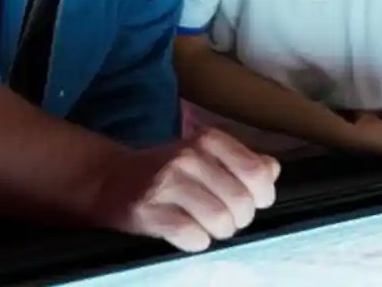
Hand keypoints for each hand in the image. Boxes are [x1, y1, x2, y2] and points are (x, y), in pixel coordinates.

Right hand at [91, 128, 279, 252]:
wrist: (109, 179)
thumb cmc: (167, 170)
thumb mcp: (206, 155)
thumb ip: (243, 161)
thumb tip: (273, 171)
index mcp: (209, 140)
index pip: (258, 172)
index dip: (263, 195)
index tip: (254, 202)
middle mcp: (188, 157)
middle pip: (241, 200)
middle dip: (240, 219)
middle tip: (229, 220)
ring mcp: (166, 182)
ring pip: (218, 219)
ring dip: (220, 232)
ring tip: (210, 228)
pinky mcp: (147, 210)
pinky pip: (190, 236)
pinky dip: (196, 241)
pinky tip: (189, 234)